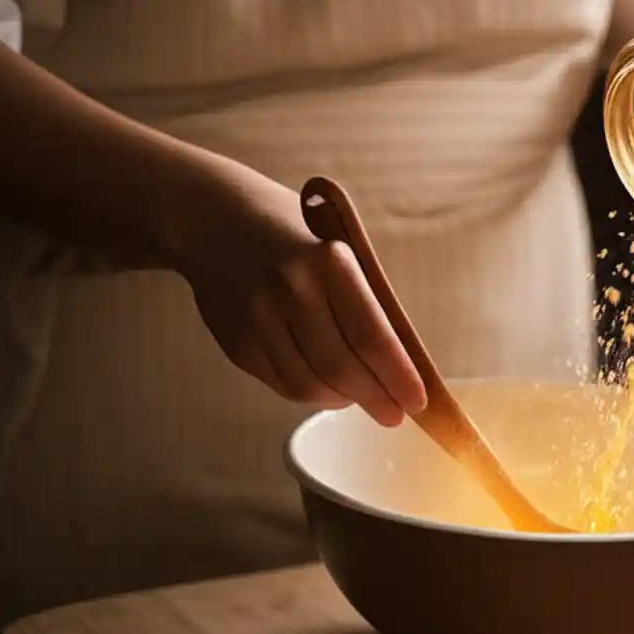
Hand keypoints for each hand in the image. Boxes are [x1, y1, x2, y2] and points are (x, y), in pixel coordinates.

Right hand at [174, 166, 425, 425]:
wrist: (215, 219)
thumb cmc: (297, 236)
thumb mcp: (339, 251)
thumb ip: (366, 303)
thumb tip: (402, 366)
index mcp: (327, 262)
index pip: (371, 335)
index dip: (398, 376)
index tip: (418, 402)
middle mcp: (289, 290)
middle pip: (341, 367)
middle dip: (375, 399)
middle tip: (394, 414)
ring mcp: (257, 318)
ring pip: (308, 385)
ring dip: (342, 399)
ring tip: (360, 397)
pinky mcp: (235, 341)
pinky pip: (280, 383)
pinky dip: (310, 392)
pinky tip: (326, 386)